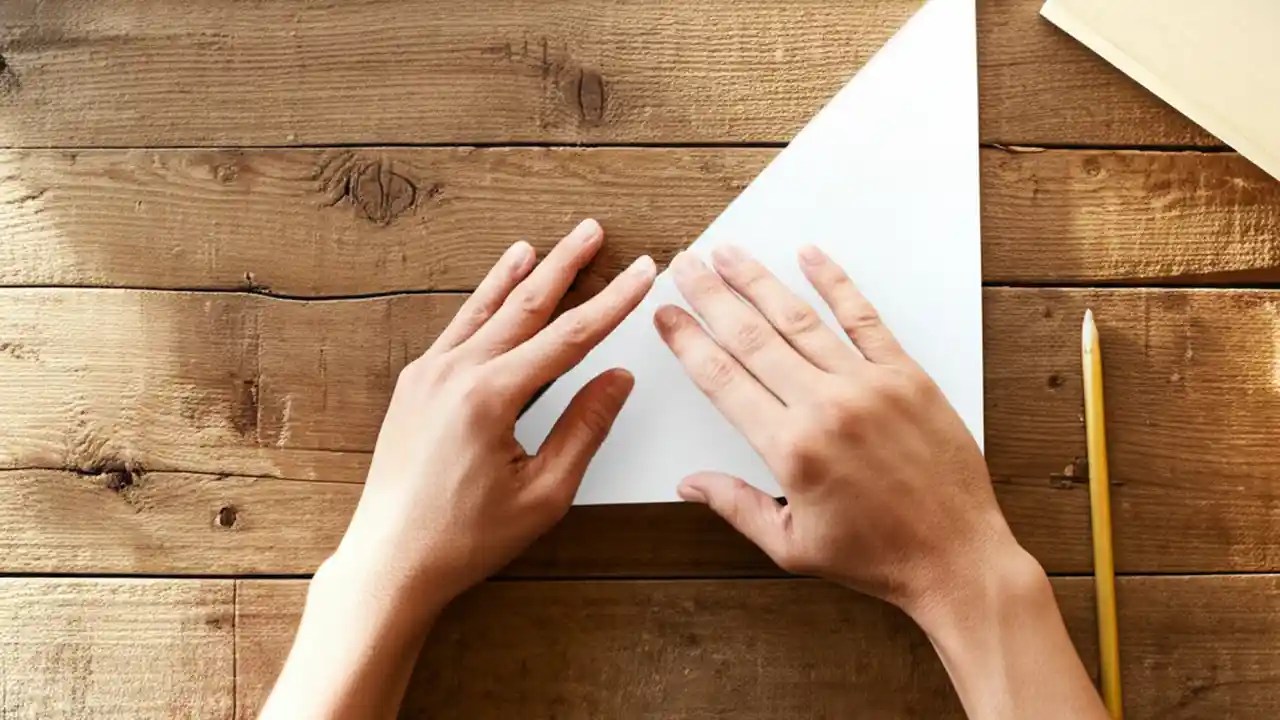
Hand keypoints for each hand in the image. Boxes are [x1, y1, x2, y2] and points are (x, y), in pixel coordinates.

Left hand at [329, 219, 655, 618]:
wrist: (390, 560)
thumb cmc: (462, 538)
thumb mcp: (544, 494)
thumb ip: (584, 429)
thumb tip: (616, 380)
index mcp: (489, 397)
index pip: (568, 337)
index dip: (612, 302)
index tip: (642, 273)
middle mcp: (453, 373)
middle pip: (524, 305)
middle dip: (564, 266)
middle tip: (592, 231)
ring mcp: (427, 376)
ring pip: (484, 309)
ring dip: (518, 274)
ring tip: (541, 245)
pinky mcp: (414, 387)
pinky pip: (456, 330)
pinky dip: (482, 303)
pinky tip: (494, 290)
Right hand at [654, 245, 1023, 622]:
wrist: (956, 556)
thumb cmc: (876, 556)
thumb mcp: (790, 546)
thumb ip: (736, 506)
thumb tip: (689, 483)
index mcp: (790, 450)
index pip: (722, 380)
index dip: (687, 341)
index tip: (666, 315)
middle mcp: (826, 408)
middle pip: (751, 338)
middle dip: (710, 296)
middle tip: (685, 266)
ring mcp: (868, 385)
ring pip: (799, 319)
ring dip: (757, 281)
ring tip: (728, 253)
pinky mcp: (907, 375)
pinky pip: (864, 317)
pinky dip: (835, 282)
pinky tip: (809, 256)